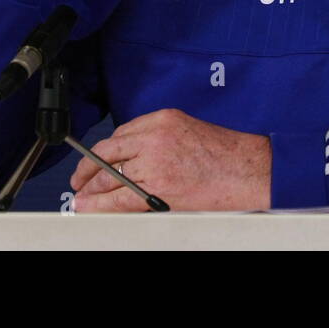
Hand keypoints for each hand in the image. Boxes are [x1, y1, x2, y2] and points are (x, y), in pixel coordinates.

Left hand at [69, 108, 271, 211]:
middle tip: (79, 180)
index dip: (103, 152)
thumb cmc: (226, 154)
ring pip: (110, 176)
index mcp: (162, 119)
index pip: (120, 134)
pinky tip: (91, 208)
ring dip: (91, 190)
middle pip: (109, 152)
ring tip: (81, 199)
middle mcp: (154, 137)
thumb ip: (159, 140)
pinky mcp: (158, 187)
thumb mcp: (188, 131)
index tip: (94, 161)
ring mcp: (155, 162)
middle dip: (88, 169)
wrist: (248, 170)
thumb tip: (133, 159)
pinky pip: (121, 198)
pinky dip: (102, 204)